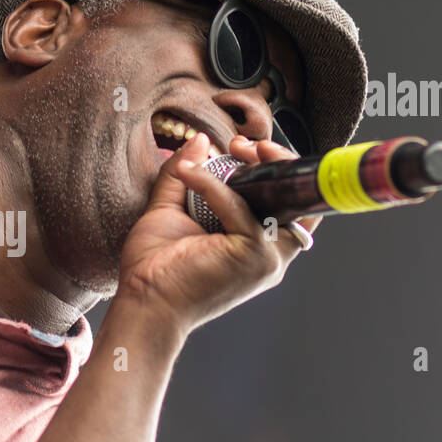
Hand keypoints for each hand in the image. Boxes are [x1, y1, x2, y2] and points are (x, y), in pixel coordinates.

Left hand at [115, 132, 320, 342]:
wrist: (143, 301)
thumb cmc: (156, 268)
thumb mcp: (171, 209)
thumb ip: (186, 175)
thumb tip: (201, 140)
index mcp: (258, 246)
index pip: (288, 202)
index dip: (277, 170)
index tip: (243, 147)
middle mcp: (271, 254)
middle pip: (297, 199)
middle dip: (277, 161)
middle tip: (242, 145)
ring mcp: (268, 258)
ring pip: (281, 200)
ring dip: (260, 166)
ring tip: (233, 148)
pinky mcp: (255, 257)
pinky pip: (241, 208)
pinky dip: (214, 185)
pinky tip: (189, 175)